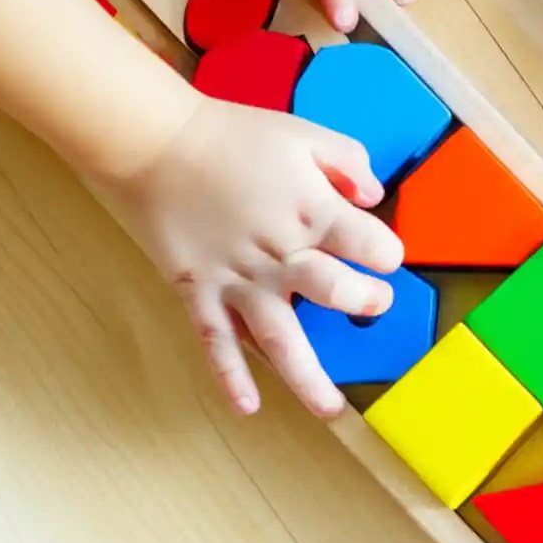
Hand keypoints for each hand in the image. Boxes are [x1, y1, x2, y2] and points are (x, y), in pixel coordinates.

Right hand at [102, 96, 403, 416]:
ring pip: (281, 338)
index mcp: (312, 210)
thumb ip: (349, 162)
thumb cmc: (233, 135)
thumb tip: (375, 197)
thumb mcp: (304, 133)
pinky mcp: (201, 292)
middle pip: (336, 292)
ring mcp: (239, 279)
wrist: (155, 142)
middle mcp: (281, 252)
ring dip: (309, 378)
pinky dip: (231, 377)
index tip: (384, 253)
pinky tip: (248, 407)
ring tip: (331, 409)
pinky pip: (217, 342)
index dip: (387, 250)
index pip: (372, 244)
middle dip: (365, 301)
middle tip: (375, 304)